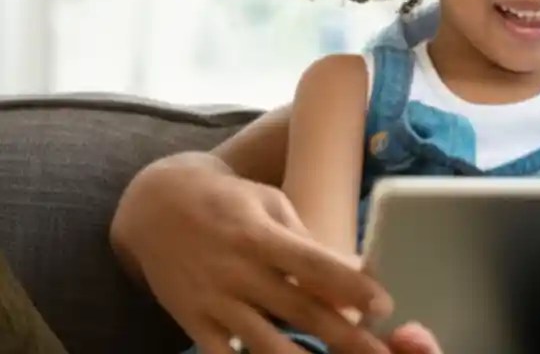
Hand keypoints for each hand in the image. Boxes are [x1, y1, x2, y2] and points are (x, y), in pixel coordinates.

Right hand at [110, 156, 435, 353]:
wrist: (155, 206)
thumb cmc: (229, 202)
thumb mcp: (270, 205)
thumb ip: (306, 241)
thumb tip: (353, 270)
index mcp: (261, 236)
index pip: (314, 264)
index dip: (350, 286)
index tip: (383, 306)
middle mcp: (238, 271)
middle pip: (299, 310)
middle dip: (344, 336)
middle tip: (379, 352)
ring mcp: (213, 301)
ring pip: (264, 343)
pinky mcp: (192, 322)